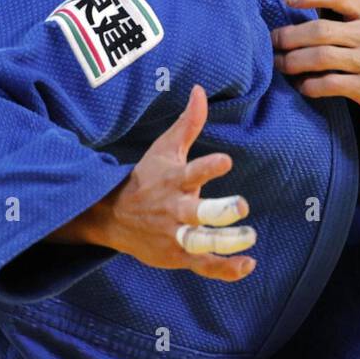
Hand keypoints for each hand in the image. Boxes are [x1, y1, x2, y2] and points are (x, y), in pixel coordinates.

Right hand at [49, 84, 256, 281]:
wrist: (110, 216)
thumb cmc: (147, 177)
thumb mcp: (164, 149)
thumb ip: (189, 123)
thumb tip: (200, 89)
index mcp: (174, 180)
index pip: (192, 172)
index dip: (209, 168)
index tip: (226, 162)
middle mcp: (175, 209)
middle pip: (198, 213)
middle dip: (219, 211)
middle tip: (241, 206)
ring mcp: (176, 235)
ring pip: (201, 242)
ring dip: (226, 242)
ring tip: (249, 237)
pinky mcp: (178, 256)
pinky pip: (204, 266)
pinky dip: (225, 269)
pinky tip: (247, 265)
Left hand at [272, 0, 359, 134]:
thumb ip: (356, 4)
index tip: (288, 0)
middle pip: (320, 30)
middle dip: (289, 36)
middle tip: (272, 42)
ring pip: (320, 58)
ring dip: (293, 62)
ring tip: (281, 65)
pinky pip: (330, 84)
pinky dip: (310, 86)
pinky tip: (303, 87)